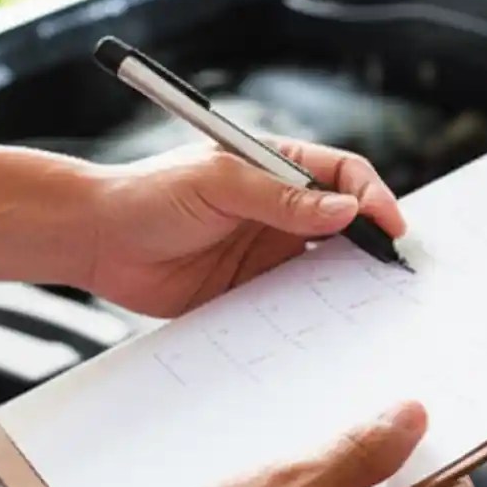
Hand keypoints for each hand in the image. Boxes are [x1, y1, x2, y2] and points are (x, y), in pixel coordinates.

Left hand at [82, 139, 404, 316]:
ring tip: (365, 296)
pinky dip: (313, 309)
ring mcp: (270, 249)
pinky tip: (322, 318)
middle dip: (372, 239)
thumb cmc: (148, 193)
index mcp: (278, 168)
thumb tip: (344, 208)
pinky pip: (295, 300)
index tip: (386, 222)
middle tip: (389, 265)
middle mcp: (282, 208)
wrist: (97, 240)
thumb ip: (283, 198)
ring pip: (327, 264)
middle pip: (346, 221)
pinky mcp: (254, 287)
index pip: (343, 175)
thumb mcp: (220, 182)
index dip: (372, 195)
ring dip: (347, 278)